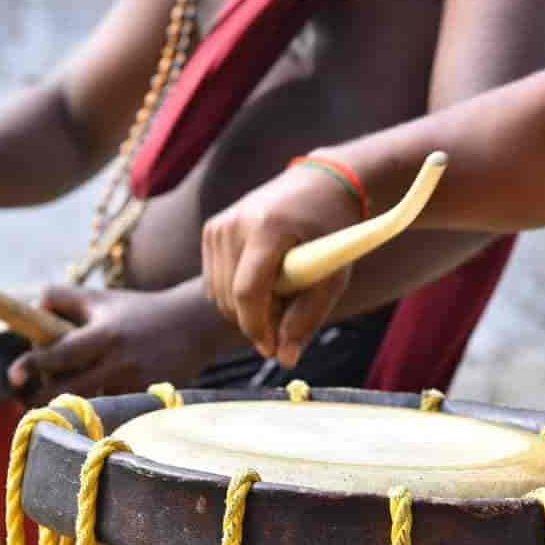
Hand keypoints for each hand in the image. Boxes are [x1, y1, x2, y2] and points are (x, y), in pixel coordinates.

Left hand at [6, 283, 223, 406]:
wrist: (193, 325)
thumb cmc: (139, 310)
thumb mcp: (101, 298)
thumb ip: (63, 298)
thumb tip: (30, 309)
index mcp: (102, 335)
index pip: (59, 354)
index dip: (32, 366)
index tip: (12, 376)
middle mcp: (116, 363)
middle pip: (67, 391)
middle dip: (41, 398)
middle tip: (24, 400)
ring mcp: (132, 384)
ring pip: (88, 405)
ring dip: (68, 403)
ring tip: (58, 396)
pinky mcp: (144, 398)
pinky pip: (111, 409)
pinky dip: (96, 407)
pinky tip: (92, 400)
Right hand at [201, 159, 360, 367]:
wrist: (319, 184)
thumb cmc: (332, 232)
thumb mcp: (333, 277)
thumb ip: (308, 318)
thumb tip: (285, 359)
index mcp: (268, 228)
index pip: (247, 291)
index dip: (257, 327)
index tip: (272, 348)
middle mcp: (235, 224)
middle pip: (229, 298)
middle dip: (255, 321)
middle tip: (286, 317)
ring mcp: (218, 226)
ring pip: (217, 295)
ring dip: (245, 309)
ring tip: (279, 294)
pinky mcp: (211, 230)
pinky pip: (214, 282)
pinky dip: (235, 294)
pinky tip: (263, 280)